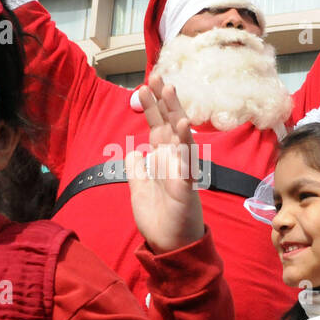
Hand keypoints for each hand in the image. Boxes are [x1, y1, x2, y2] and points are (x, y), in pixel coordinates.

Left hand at [126, 76, 204, 253]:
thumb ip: (136, 168)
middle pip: (169, 123)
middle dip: (163, 100)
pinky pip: (186, 161)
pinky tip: (183, 125)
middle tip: (156, 75)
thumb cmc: (158, 216)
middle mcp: (174, 160)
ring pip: (180, 136)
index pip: (158, 126)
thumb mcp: (138, 188)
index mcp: (163, 159)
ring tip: (170, 90)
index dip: (153, 106)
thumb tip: (134, 150)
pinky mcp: (185, 185)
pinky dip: (185, 143)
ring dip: (175, 112)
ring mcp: (181, 170)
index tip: (147, 84)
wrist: (170, 244)